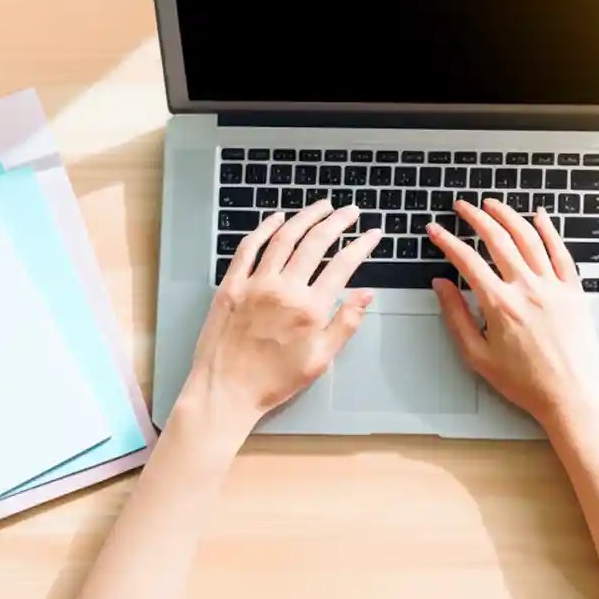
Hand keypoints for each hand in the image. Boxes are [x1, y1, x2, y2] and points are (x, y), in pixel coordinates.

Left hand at [184, 200, 381, 425]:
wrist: (225, 392)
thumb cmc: (274, 382)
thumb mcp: (320, 359)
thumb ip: (346, 324)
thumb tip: (366, 295)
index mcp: (310, 309)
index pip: (343, 265)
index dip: (362, 245)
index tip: (372, 234)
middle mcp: (284, 289)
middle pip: (315, 243)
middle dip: (337, 222)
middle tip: (350, 211)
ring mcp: (254, 284)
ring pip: (284, 237)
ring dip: (305, 217)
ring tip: (321, 206)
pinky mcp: (231, 285)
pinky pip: (248, 248)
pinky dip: (264, 228)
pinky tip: (277, 218)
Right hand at [427, 199, 598, 427]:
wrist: (570, 395)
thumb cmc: (525, 382)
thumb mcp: (477, 356)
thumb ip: (455, 316)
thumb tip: (441, 285)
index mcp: (500, 305)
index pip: (467, 260)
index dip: (447, 241)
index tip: (436, 231)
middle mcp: (527, 289)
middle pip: (498, 239)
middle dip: (476, 217)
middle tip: (462, 207)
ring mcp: (553, 286)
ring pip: (528, 237)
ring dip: (508, 215)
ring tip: (493, 204)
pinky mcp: (573, 290)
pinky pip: (560, 251)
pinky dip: (549, 230)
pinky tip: (539, 217)